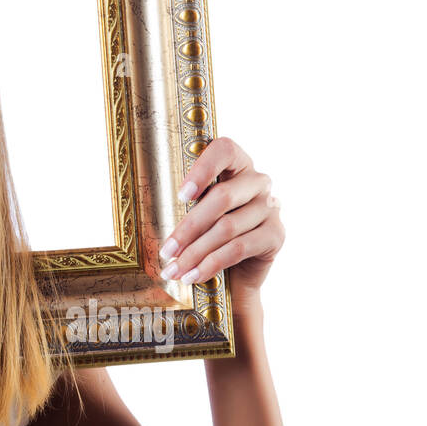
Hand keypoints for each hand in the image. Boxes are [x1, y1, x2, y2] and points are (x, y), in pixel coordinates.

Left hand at [156, 136, 284, 314]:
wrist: (236, 273)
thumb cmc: (207, 234)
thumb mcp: (195, 213)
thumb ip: (185, 205)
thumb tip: (150, 215)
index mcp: (235, 165)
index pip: (224, 150)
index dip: (203, 169)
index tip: (181, 196)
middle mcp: (257, 182)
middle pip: (222, 197)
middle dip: (188, 227)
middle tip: (165, 251)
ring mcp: (270, 207)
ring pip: (227, 227)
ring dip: (195, 252)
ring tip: (174, 270)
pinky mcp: (276, 235)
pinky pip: (238, 248)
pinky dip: (211, 264)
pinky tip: (193, 275)